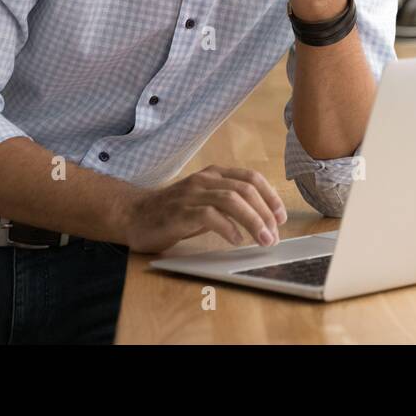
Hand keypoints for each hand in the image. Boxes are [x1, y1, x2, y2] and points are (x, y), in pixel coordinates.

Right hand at [120, 165, 288, 253]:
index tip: (281, 216)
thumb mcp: (205, 202)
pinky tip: (236, 240)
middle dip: (266, 212)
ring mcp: (192, 194)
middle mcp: (205, 180)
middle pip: (246, 188)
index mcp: (214, 174)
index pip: (251, 177)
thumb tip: (262, 219)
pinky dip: (228, 228)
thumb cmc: (173, 212)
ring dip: (253, 221)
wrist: (133, 215)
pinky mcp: (180, 212)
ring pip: (232, 200)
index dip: (270, 196)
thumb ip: (228, 205)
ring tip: (263, 240)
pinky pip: (210, 215)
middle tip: (275, 235)